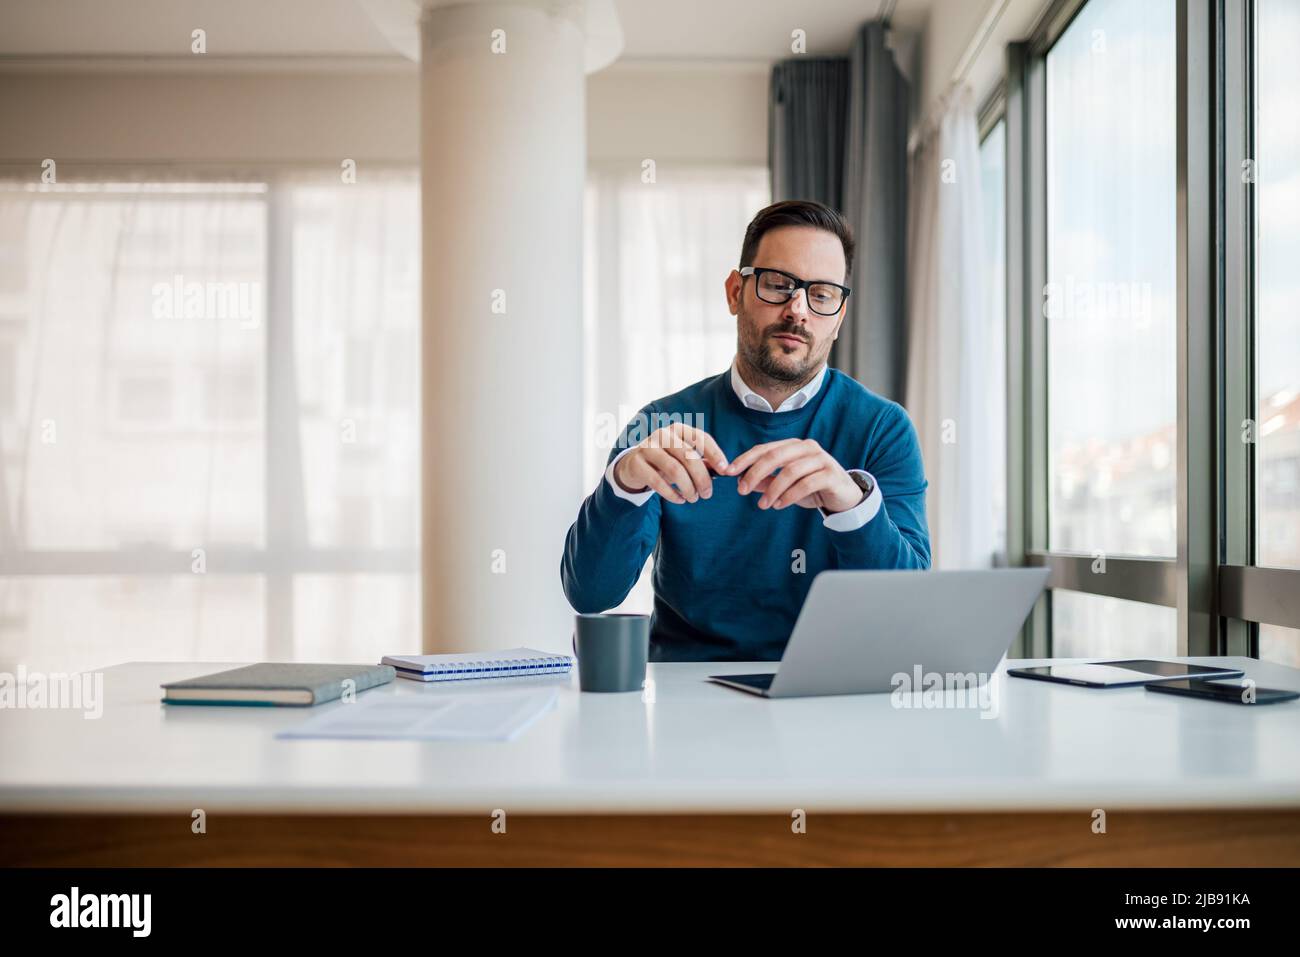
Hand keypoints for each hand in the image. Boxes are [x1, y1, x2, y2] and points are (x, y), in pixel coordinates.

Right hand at [613, 423, 728, 504]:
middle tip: (707, 494)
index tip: (725, 470)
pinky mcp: (636, 463)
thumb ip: (702, 461)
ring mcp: (647, 447)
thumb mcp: (683, 456)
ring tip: (694, 498)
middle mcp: (662, 434)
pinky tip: (680, 500)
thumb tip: (724, 470)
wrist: (634, 464)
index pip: (700, 438)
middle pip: (688, 457)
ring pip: (674, 470)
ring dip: (688, 488)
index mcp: (678, 429)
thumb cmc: (666, 460)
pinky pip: (658, 482)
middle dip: (702, 478)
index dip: (715, 453)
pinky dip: (672, 494)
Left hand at [725, 438, 863, 513]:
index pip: (765, 449)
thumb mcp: (785, 486)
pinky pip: (807, 483)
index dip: (745, 460)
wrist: (844, 497)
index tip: (728, 472)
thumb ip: (766, 481)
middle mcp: (807, 448)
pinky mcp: (831, 474)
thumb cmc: (813, 488)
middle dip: (755, 473)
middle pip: (775, 456)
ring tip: (763, 505)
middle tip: (742, 490)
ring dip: (773, 489)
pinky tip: (780, 505)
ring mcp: (821, 459)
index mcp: (793, 446)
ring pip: (790, 471)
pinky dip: (790, 495)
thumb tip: (742, 481)